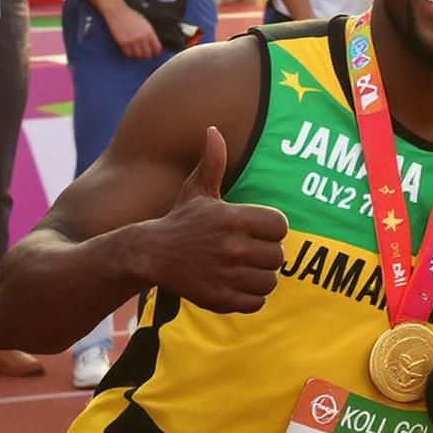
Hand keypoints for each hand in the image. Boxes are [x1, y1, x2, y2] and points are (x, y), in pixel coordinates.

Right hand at [106, 0, 162, 59]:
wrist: (117, 12)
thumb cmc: (130, 15)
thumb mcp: (144, 22)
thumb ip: (149, 33)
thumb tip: (153, 42)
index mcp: (149, 32)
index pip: (157, 48)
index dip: (156, 52)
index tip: (155, 53)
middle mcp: (142, 38)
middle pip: (148, 54)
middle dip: (147, 55)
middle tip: (145, 54)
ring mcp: (132, 41)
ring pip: (138, 56)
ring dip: (138, 55)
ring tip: (137, 51)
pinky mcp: (123, 43)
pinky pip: (129, 54)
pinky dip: (130, 53)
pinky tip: (130, 50)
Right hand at [140, 126, 287, 312]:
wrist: (151, 254)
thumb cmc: (180, 220)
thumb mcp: (197, 190)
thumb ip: (213, 161)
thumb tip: (214, 130)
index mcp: (235, 218)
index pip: (280, 226)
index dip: (271, 228)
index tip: (257, 230)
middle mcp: (234, 247)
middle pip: (278, 255)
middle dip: (266, 253)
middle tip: (249, 251)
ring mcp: (228, 275)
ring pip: (270, 280)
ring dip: (261, 276)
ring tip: (245, 269)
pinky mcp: (222, 299)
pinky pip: (257, 302)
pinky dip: (251, 297)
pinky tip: (237, 285)